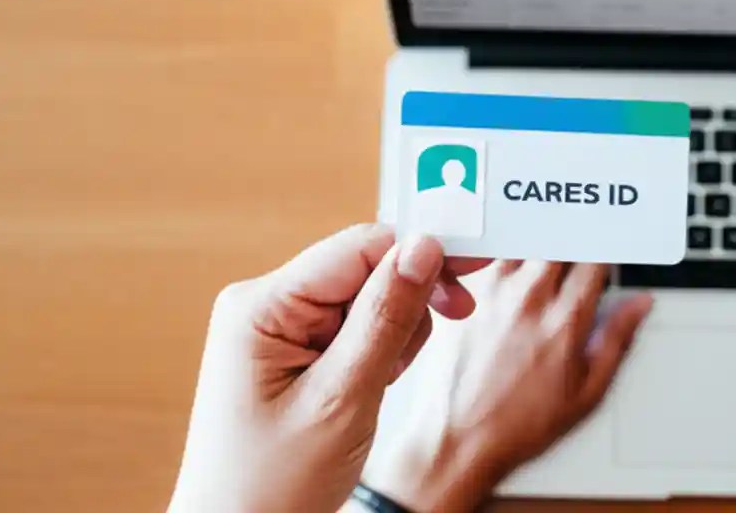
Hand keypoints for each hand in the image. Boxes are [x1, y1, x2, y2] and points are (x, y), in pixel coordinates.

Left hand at [168, 224, 488, 512]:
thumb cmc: (268, 486)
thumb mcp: (340, 400)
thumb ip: (385, 319)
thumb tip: (423, 248)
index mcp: (262, 307)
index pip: (358, 248)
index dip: (419, 251)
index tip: (473, 262)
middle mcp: (267, 306)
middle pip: (366, 267)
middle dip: (410, 296)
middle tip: (456, 316)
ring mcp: (280, 330)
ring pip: (369, 297)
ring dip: (397, 331)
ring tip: (384, 382)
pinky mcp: (295, 352)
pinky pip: (356, 328)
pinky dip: (382, 350)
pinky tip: (376, 383)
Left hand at [364, 262, 653, 511]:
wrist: (456, 441)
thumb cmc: (517, 426)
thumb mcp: (586, 393)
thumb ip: (617, 339)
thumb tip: (640, 303)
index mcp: (565, 320)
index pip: (595, 259)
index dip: (607, 249)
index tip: (611, 249)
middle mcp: (528, 297)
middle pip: (559, 239)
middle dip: (574, 237)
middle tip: (580, 243)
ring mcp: (492, 293)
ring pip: (524, 241)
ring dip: (540, 240)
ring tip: (548, 248)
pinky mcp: (464, 296)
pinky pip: (489, 256)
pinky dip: (505, 251)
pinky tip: (511, 262)